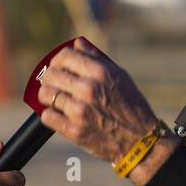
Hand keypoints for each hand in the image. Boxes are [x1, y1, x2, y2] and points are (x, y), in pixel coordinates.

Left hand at [36, 38, 168, 171]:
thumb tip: (76, 43)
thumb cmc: (131, 106)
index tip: (57, 66)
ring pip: (46, 95)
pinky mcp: (74, 131)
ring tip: (54, 99)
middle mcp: (88, 89)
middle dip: (49, 77)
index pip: (65, 56)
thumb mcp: (119, 76)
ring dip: (47, 96)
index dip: (57, 60)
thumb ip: (96, 59)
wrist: (139, 142)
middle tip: (52, 83)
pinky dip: (49, 114)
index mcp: (100, 73)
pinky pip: (47, 116)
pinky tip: (57, 114)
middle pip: (51, 75)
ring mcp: (80, 111)